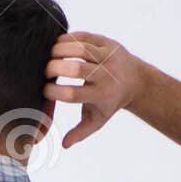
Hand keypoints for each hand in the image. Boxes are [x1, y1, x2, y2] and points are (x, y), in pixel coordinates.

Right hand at [45, 32, 145, 148]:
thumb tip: (65, 144)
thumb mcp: (97, 120)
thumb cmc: (109, 102)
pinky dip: (68, 38)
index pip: (72, 94)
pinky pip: (86, 36)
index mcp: (101, 95)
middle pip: (77, 69)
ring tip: (49, 56)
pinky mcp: (108, 42)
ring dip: (59, 50)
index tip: (45, 90)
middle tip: (46, 71)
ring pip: (81, 48)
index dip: (53, 91)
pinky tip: (58, 44)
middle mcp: (106, 75)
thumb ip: (80, 132)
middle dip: (54, 68)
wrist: (135, 80)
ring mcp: (108, 56)